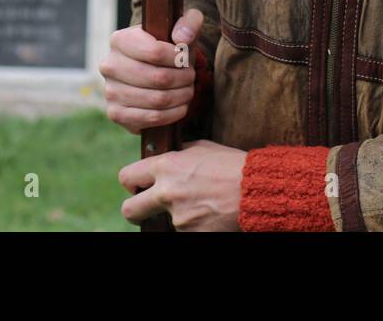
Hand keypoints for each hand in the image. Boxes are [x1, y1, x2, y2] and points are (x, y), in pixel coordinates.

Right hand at [100, 8, 203, 134]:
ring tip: (188, 90)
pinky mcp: (116, 113)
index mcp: (120, 39)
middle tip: (191, 77)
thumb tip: (183, 38)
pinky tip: (180, 106)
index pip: (155, 52)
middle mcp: (109, 65)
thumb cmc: (167, 47)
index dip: (178, 59)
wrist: (150, 70)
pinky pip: (151, 118)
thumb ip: (189, 23)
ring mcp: (110, 91)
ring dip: (181, 97)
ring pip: (157, 100)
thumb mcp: (180, 28)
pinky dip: (172, 114)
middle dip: (183, 79)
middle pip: (158, 78)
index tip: (187, 59)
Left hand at [119, 140, 245, 230]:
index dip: (131, 183)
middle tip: (146, 209)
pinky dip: (195, 226)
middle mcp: (166, 193)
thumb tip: (168, 157)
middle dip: (135, 211)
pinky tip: (210, 215)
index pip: (126, 176)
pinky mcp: (191, 235)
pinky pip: (186, 232)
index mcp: (165, 166)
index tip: (138, 186)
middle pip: (129, 210)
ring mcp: (178, 218)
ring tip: (202, 205)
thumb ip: (179, 153)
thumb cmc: (231, 165)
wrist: (255, 190)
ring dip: (178, 216)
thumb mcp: (202, 147)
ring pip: (164, 222)